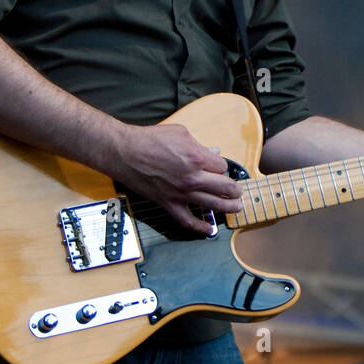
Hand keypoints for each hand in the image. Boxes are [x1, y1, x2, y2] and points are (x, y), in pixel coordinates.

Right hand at [111, 123, 243, 231]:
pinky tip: (209, 230)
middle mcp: (191, 178)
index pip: (222, 166)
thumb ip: (200, 145)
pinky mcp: (168, 203)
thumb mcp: (180, 133)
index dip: (222, 166)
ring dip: (228, 207)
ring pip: (212, 205)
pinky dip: (199, 227)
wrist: (124, 152)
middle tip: (239, 191)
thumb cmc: (149, 139)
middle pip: (224, 187)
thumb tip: (213, 153)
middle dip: (235, 189)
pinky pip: (187, 220)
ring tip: (237, 207)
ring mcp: (180, 193)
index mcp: (197, 157)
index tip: (219, 167)